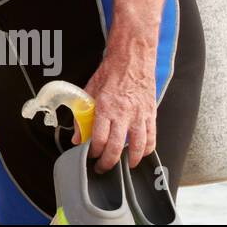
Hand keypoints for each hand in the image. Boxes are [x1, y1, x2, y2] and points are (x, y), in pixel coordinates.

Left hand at [81, 54, 158, 172]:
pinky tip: (140, 154)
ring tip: (123, 166)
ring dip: (130, 160)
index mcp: (105, 107)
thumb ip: (82, 115)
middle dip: (108, 162)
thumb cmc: (109, 73)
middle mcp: (123, 114)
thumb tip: (76, 137)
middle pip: (116, 147)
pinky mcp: (151, 114)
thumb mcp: (88, 91)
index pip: (98, 138)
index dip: (93, 152)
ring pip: (137, 146)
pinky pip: (151, 137)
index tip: (90, 156)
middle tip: (102, 167)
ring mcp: (139, 115)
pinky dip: (146, 149)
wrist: (132, 59)